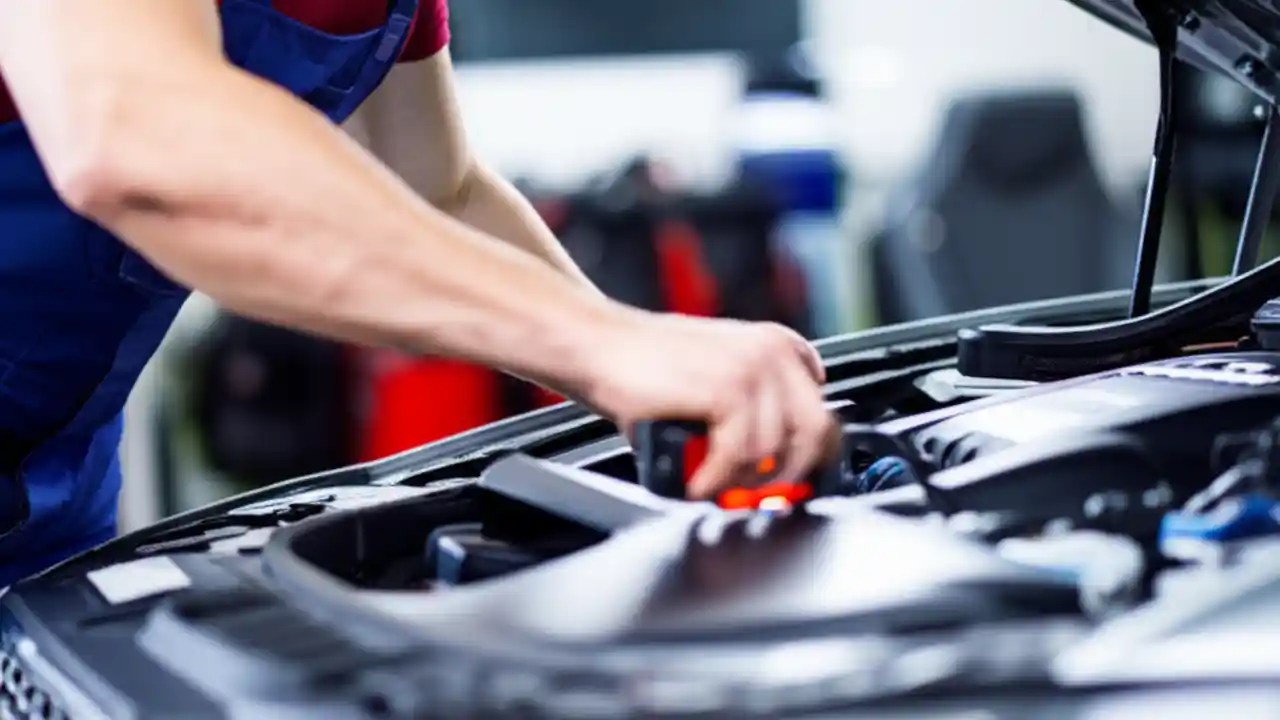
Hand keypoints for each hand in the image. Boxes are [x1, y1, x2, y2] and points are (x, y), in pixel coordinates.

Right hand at [581, 311, 840, 499]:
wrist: (597, 346)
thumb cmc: (645, 367)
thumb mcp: (714, 375)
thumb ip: (753, 405)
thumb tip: (775, 462)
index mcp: (778, 346)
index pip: (822, 413)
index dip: (807, 456)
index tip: (786, 482)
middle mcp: (773, 352)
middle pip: (815, 434)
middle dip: (788, 475)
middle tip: (758, 497)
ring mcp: (752, 369)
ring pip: (774, 452)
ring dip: (740, 481)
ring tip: (712, 484)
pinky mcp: (727, 390)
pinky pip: (740, 456)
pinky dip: (717, 480)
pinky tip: (697, 483)